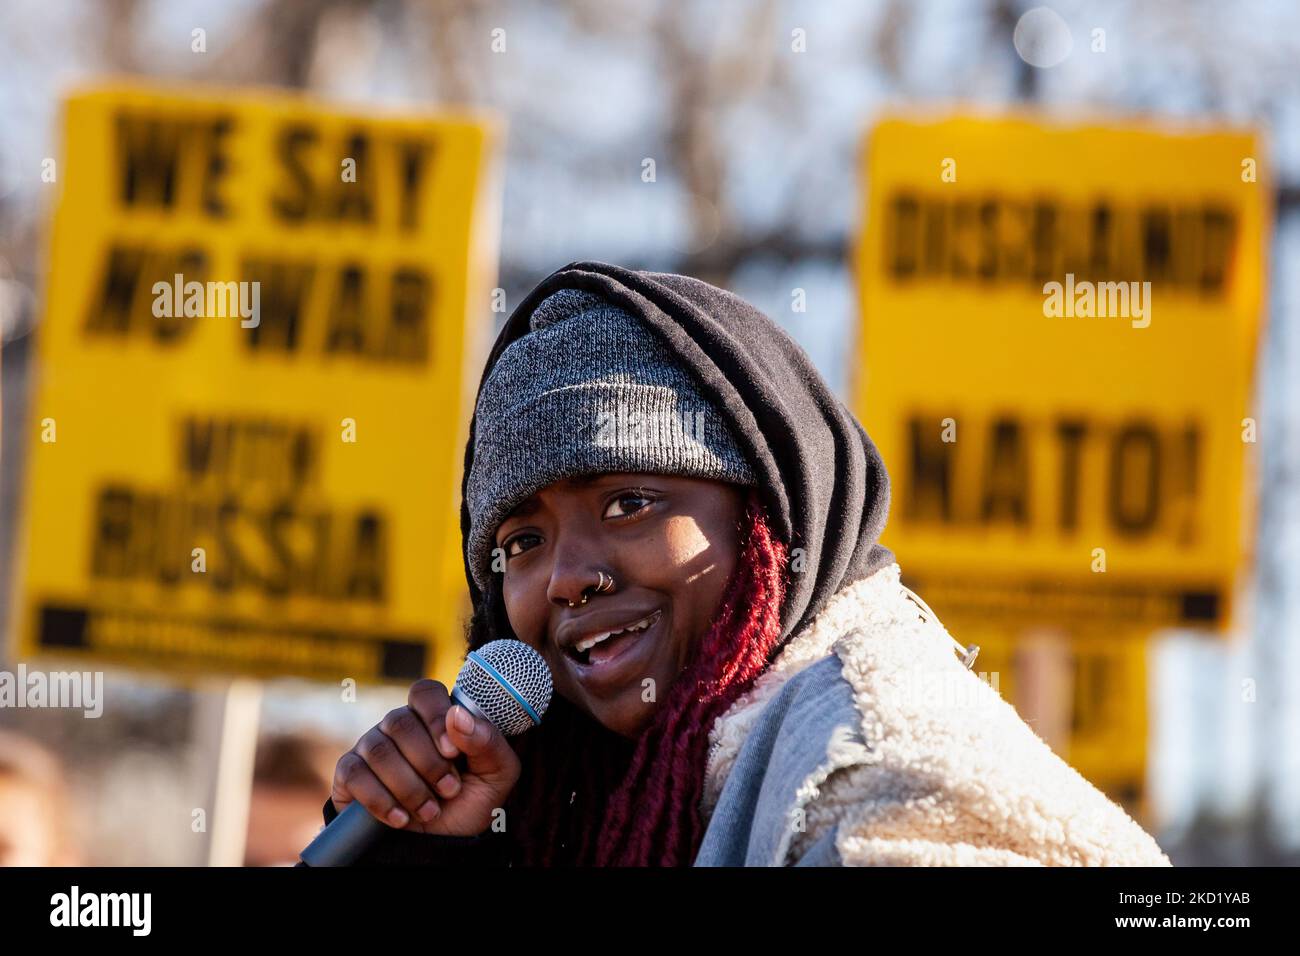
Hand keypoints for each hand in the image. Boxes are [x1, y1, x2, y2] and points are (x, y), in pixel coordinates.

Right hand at [330, 678, 521, 836]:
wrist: (442, 845)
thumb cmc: (470, 801)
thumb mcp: (496, 774)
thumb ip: (487, 741)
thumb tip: (457, 715)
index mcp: (434, 717)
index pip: (425, 693)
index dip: (436, 717)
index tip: (451, 751)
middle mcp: (399, 725)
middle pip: (400, 722)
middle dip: (429, 764)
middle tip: (449, 791)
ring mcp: (371, 746)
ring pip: (379, 750)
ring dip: (409, 787)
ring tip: (430, 810)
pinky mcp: (350, 773)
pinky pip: (354, 774)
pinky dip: (381, 800)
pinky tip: (401, 818)